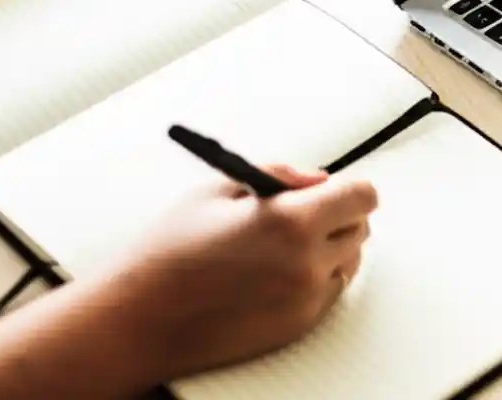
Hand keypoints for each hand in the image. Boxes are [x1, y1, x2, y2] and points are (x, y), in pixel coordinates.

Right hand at [101, 165, 377, 381]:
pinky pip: (331, 292)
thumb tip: (318, 177)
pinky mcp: (299, 326)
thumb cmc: (170, 254)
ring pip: (349, 261)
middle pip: (361, 228)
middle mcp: (307, 264)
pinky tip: (275, 273)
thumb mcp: (219, 190)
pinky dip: (316, 279)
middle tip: (301, 214)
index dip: (347, 188)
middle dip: (338, 216)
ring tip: (281, 246)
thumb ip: (280, 174)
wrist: (139, 320)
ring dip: (330, 248)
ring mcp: (307, 300)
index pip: (362, 197)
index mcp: (291, 222)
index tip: (330, 190)